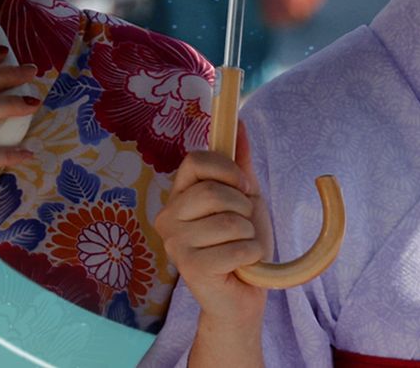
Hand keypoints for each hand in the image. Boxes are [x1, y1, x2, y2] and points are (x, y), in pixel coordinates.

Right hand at [154, 125, 271, 328]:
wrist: (243, 295)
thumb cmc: (241, 244)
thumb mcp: (245, 199)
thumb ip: (240, 165)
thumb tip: (241, 124)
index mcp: (178, 196)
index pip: (195, 160)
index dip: (227, 170)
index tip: (244, 188)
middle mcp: (167, 216)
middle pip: (214, 191)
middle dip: (243, 208)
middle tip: (243, 227)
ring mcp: (174, 243)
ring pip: (230, 222)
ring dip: (249, 236)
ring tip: (240, 249)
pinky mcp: (189, 268)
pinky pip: (237, 248)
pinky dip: (252, 256)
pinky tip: (241, 267)